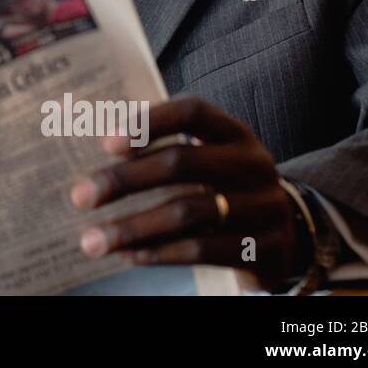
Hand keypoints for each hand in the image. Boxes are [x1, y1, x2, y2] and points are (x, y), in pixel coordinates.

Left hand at [69, 96, 306, 288]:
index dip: (148, 123)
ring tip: (93, 240)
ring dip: (133, 227)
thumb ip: (162, 151)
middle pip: (182, 163)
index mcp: (233, 133)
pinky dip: (160, 253)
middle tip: (80, 196)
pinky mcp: (265, 248)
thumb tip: (92, 156)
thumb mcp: (207, 159)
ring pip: (188, 211)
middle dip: (124, 180)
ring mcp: (263, 206)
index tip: (105, 143)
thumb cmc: (223, 187)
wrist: (286, 235)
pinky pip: (203, 250)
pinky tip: (130, 256)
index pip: (191, 112)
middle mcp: (252, 164)